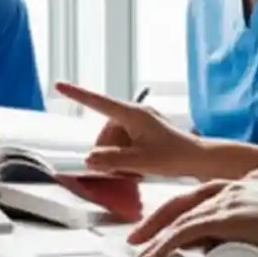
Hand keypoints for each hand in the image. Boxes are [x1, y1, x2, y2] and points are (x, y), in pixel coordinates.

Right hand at [55, 82, 205, 177]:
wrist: (199, 158)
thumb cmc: (173, 157)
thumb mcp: (140, 162)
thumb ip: (112, 160)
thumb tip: (89, 158)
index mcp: (132, 114)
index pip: (98, 102)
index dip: (77, 94)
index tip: (58, 85)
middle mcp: (135, 113)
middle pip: (106, 131)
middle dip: (108, 152)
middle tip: (121, 171)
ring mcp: (141, 121)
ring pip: (114, 139)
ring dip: (117, 156)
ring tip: (133, 171)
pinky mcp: (145, 130)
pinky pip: (124, 142)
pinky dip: (125, 155)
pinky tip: (137, 167)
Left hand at [128, 179, 257, 256]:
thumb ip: (254, 217)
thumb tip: (243, 231)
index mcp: (241, 184)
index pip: (199, 197)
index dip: (178, 210)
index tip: (164, 221)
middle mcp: (228, 188)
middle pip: (180, 203)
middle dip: (156, 221)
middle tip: (137, 236)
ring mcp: (226, 201)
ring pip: (178, 219)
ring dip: (156, 237)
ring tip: (141, 252)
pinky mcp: (225, 218)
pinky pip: (184, 233)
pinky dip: (165, 246)